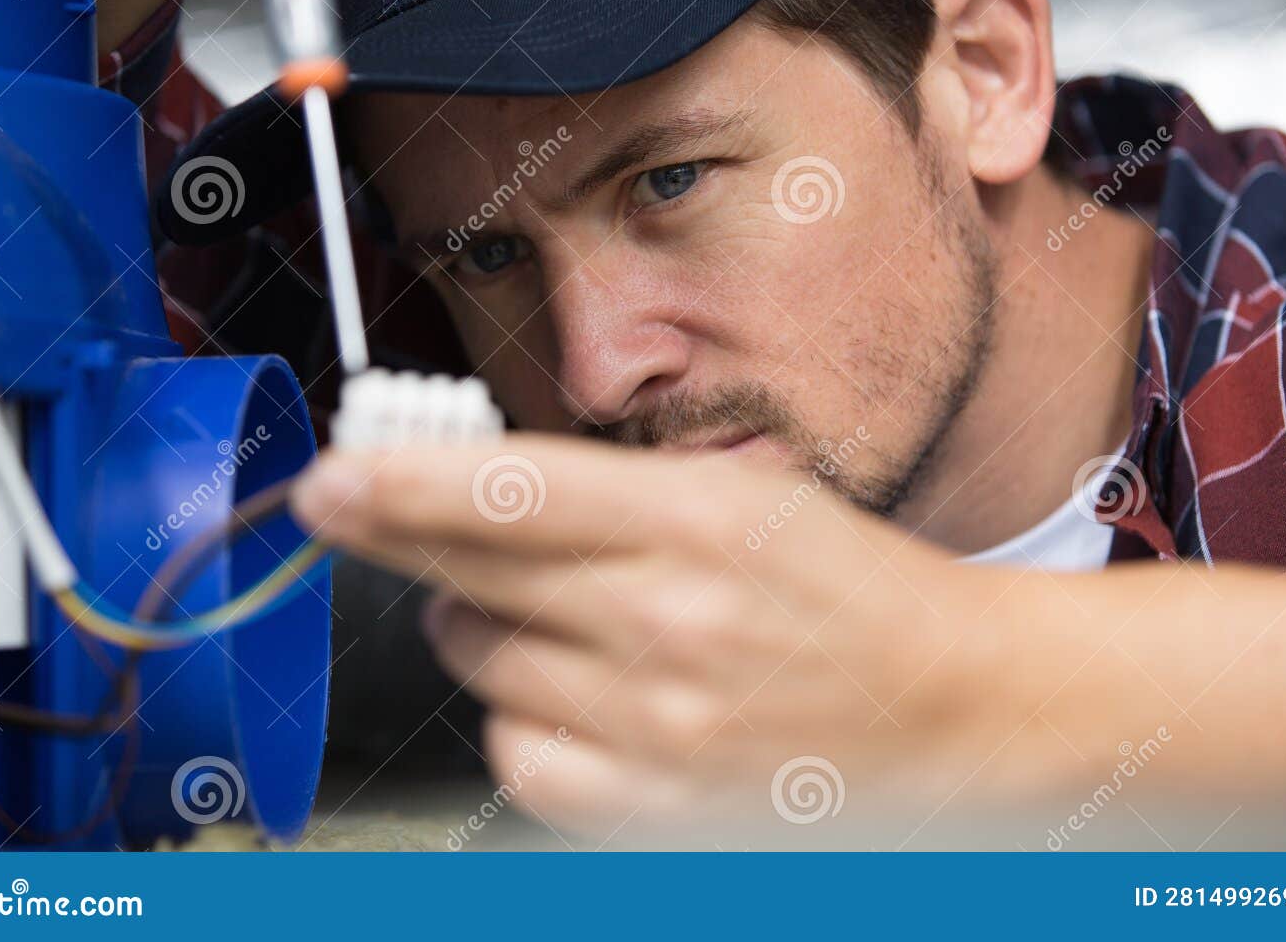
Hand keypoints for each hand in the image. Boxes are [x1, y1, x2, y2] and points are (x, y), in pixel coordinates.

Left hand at [290, 434, 1000, 841]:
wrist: (958, 708)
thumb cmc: (849, 592)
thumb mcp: (745, 498)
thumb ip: (605, 490)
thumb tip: (461, 484)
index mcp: (700, 518)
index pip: (508, 491)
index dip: (396, 482)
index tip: (327, 478)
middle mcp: (672, 621)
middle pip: (469, 578)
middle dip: (409, 542)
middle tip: (387, 524)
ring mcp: (661, 726)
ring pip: (479, 663)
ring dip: (484, 630)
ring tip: (560, 618)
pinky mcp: (655, 807)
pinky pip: (515, 754)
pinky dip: (521, 719)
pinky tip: (577, 695)